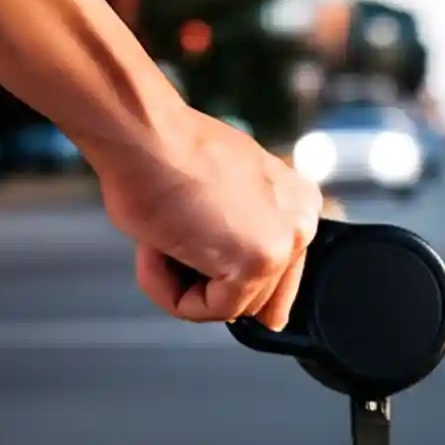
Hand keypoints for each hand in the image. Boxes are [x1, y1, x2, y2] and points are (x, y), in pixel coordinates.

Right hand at [89, 106, 321, 330]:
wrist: (142, 134)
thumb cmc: (164, 157)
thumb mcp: (218, 200)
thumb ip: (238, 239)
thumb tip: (243, 294)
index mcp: (298, 205)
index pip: (274, 278)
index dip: (222, 275)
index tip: (194, 254)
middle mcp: (302, 223)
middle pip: (252, 297)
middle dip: (202, 279)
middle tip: (170, 237)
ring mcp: (284, 245)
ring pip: (228, 307)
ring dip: (179, 283)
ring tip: (162, 237)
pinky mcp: (257, 263)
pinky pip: (207, 311)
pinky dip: (170, 292)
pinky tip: (159, 248)